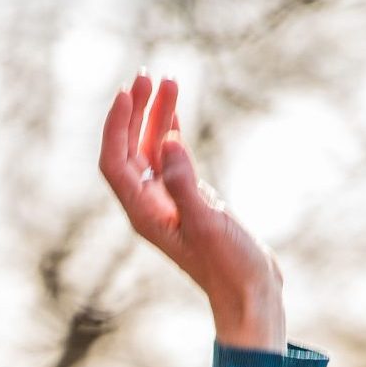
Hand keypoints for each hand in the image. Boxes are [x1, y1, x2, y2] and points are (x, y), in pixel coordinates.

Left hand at [99, 72, 286, 348]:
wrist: (250, 292)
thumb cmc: (230, 265)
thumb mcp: (209, 222)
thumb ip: (186, 184)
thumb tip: (167, 142)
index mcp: (145, 213)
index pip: (116, 163)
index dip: (117, 126)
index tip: (128, 92)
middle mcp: (150, 207)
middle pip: (129, 151)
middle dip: (134, 112)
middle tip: (146, 74)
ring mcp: (168, 204)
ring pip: (151, 152)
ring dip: (155, 116)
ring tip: (168, 80)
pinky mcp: (188, 202)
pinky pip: (170, 161)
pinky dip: (171, 133)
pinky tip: (176, 111)